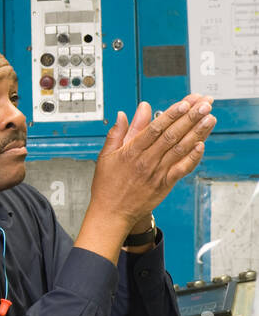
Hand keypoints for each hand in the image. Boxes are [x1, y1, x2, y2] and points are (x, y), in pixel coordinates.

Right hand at [75, 96, 213, 263]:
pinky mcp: (165, 184)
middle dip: (190, 118)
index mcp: (130, 151)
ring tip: (210, 118)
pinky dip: (193, 157)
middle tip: (204, 104)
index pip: (154, 128)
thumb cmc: (107, 185)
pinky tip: (202, 144)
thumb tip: (123, 113)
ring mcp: (157, 173)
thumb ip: (118, 133)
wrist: (111, 213)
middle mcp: (146, 161)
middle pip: (171, 135)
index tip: (185, 102)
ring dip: (197, 133)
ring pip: (180, 149)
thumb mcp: (106, 155)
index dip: (171, 114)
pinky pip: (182, 169)